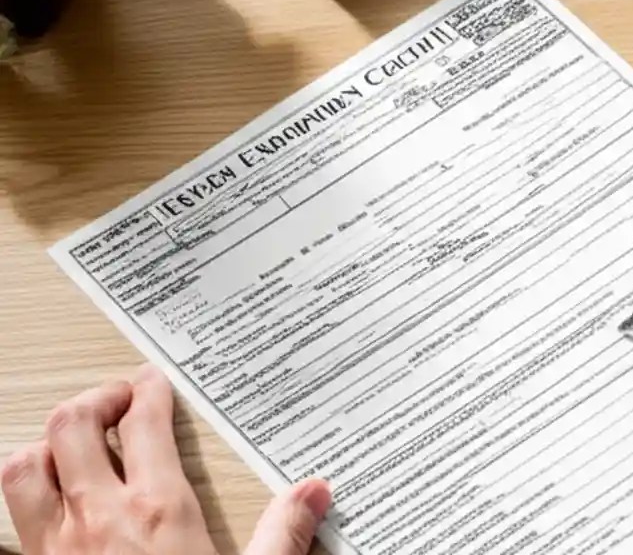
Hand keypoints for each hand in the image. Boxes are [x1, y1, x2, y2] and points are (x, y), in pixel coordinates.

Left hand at [1, 365, 330, 554]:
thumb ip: (283, 533)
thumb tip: (313, 493)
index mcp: (158, 510)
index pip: (146, 422)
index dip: (149, 391)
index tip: (155, 384)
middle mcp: (97, 518)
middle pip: (73, 426)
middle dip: (94, 401)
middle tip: (118, 399)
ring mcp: (55, 547)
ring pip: (25, 467)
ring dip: (47, 444)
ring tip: (73, 440)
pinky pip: (15, 519)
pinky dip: (29, 498)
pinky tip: (51, 506)